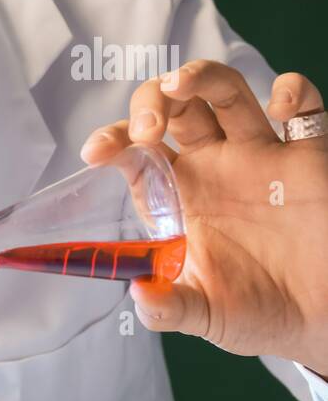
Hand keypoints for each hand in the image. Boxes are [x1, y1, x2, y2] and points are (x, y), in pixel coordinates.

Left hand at [80, 60, 327, 372]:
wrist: (323, 322)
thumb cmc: (259, 314)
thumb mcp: (205, 316)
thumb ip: (169, 307)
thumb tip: (138, 293)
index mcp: (180, 197)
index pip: (136, 153)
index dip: (114, 142)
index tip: (96, 152)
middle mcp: (215, 168)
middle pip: (174, 109)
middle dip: (151, 103)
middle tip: (146, 130)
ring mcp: (261, 157)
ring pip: (226, 93)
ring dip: (201, 77)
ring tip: (180, 86)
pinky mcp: (309, 159)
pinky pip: (306, 110)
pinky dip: (295, 92)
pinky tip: (281, 110)